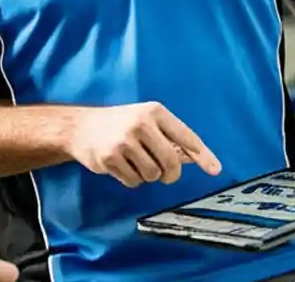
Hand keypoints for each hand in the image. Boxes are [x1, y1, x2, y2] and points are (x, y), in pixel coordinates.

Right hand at [68, 102, 221, 187]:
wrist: (80, 126)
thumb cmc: (120, 123)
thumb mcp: (145, 120)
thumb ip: (171, 138)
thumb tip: (197, 159)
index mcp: (154, 112)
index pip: (186, 136)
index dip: (202, 155)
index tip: (215, 169)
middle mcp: (140, 124)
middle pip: (171, 162)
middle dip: (171, 173)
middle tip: (166, 174)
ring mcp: (123, 141)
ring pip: (152, 174)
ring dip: (148, 175)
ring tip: (136, 162)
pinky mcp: (109, 158)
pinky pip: (134, 182)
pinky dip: (132, 180)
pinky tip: (122, 166)